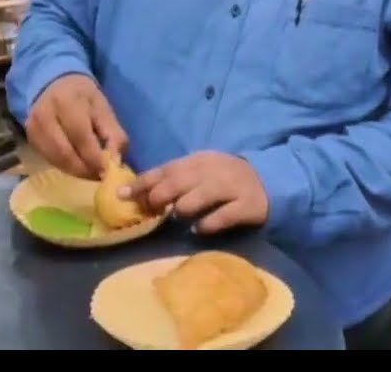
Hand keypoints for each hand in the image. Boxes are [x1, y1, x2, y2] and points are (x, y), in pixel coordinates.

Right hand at [25, 74, 127, 179]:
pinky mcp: (30, 138)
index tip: (108, 171)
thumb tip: (116, 162)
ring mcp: (34, 128)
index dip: (95, 158)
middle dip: (85, 170)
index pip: (80, 137)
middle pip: (65, 153)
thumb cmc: (83, 96)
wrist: (54, 83)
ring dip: (76, 171)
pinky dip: (65, 167)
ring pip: (56, 160)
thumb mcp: (103, 108)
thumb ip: (113, 134)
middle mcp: (45, 115)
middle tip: (100, 176)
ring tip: (91, 173)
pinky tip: (78, 166)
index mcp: (66, 102)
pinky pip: (49, 159)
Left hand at [121, 152, 268, 234]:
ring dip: (183, 207)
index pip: (166, 169)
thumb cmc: (225, 180)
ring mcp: (232, 187)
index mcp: (199, 161)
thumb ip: (173, 180)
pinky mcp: (247, 206)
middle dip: (159, 195)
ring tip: (177, 215)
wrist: (269, 182)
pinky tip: (200, 229)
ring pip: (200, 196)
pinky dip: (208, 223)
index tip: (121, 195)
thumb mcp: (200, 173)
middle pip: (180, 181)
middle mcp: (214, 171)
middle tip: (150, 208)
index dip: (143, 182)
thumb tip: (136, 194)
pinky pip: (223, 216)